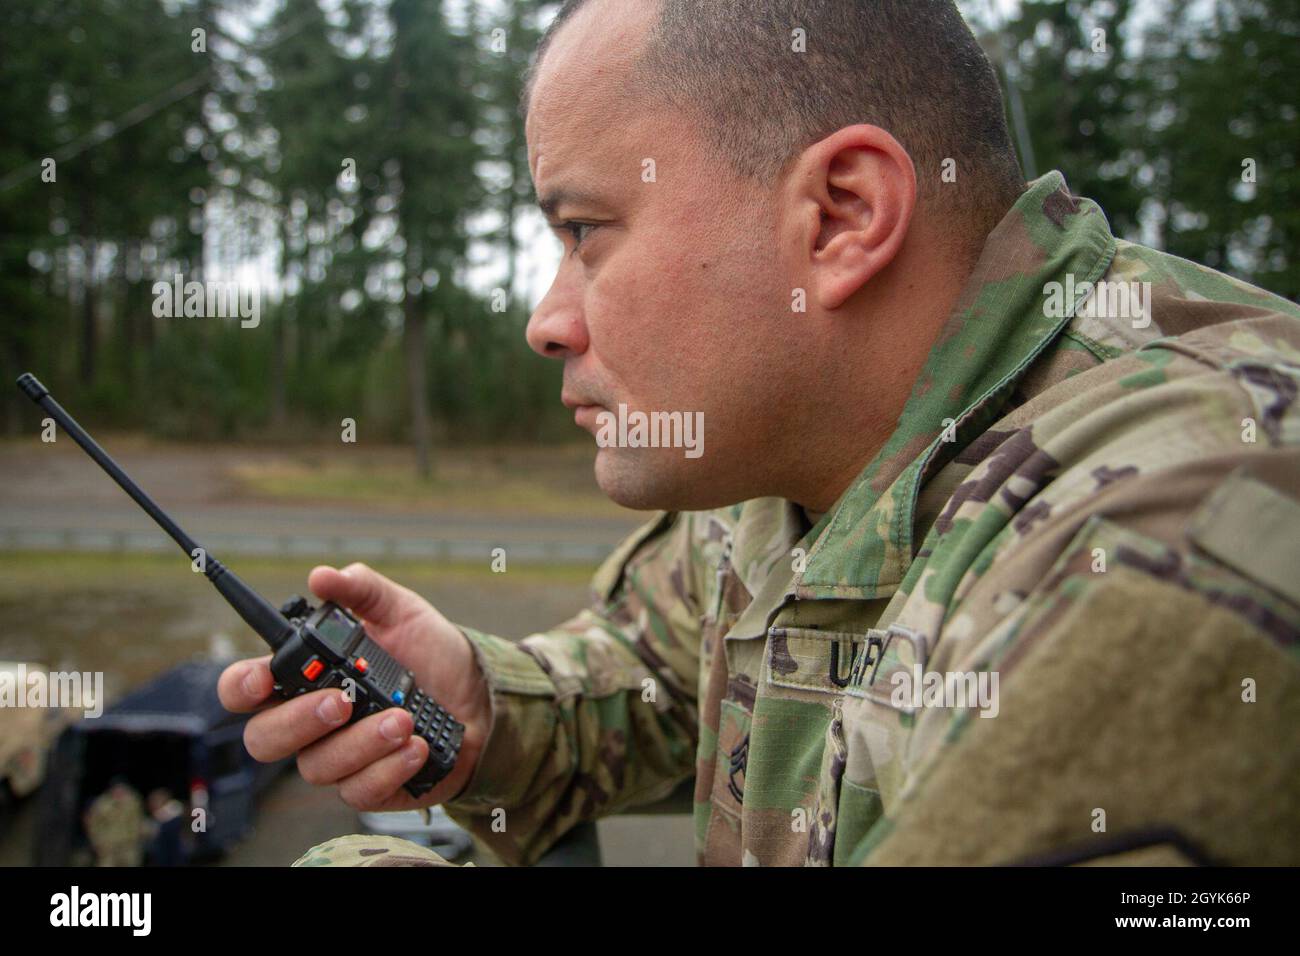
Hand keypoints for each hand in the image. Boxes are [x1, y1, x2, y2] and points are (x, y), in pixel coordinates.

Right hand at [217, 563, 490, 810]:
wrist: (479, 696)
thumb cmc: (429, 653)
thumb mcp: (400, 610)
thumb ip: (361, 590)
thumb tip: (322, 576)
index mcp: (305, 677)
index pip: (246, 688)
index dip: (242, 686)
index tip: (264, 679)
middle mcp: (310, 722)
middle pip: (265, 738)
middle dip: (299, 721)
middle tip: (341, 702)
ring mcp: (338, 757)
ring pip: (317, 767)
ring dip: (361, 742)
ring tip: (402, 718)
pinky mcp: (370, 786)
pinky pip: (358, 791)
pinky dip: (387, 768)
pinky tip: (414, 746)